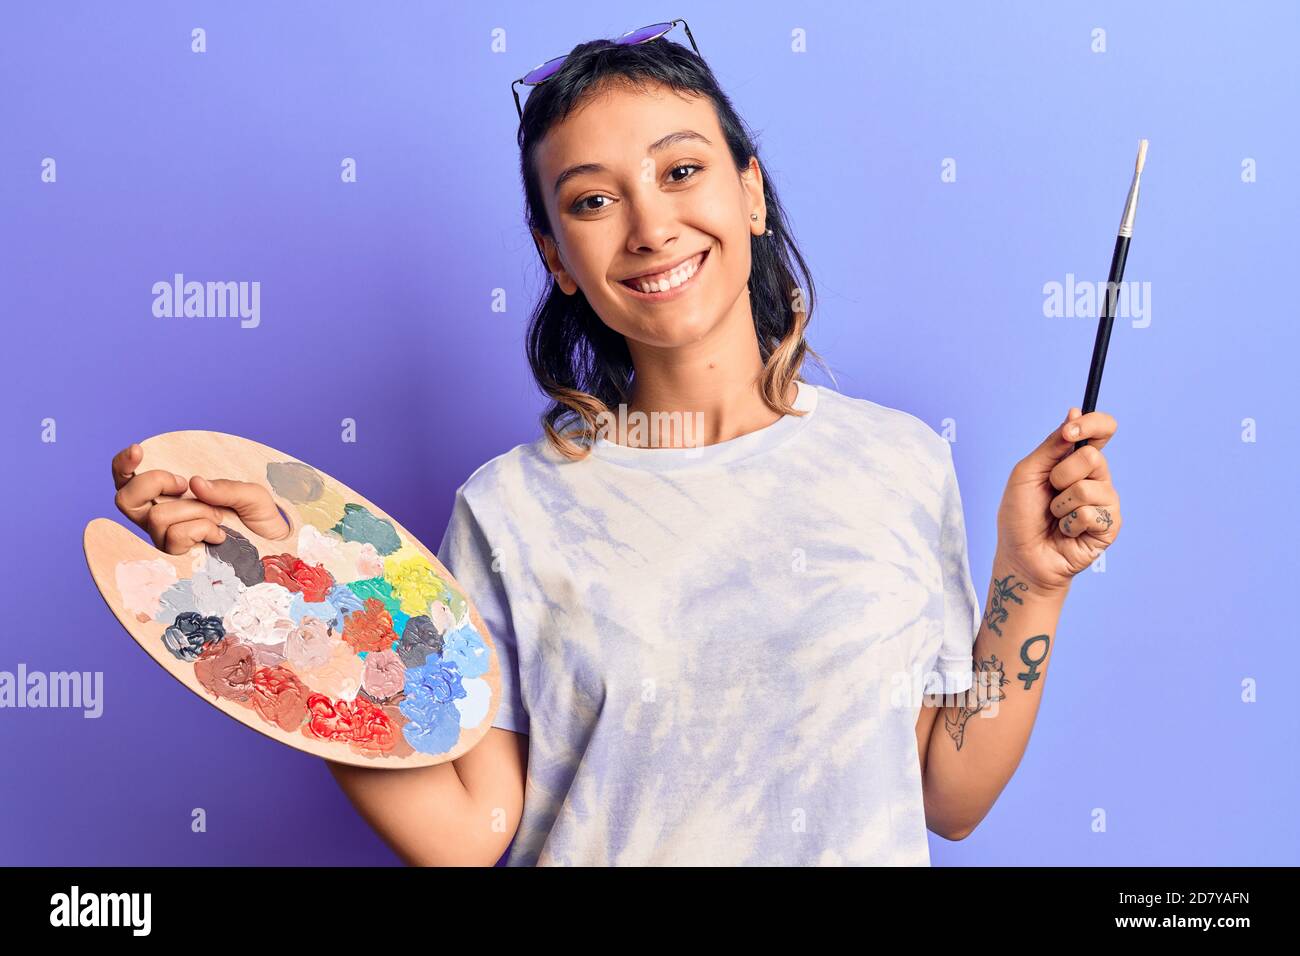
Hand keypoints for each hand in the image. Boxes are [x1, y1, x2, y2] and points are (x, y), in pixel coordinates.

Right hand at [111, 442, 289, 554]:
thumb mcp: (250, 494)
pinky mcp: (175, 557)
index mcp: (169, 495)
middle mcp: (160, 516)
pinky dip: (201, 529)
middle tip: (183, 484)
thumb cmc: (258, 517)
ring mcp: (165, 537)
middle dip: (153, 482)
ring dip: (195, 511)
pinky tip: (218, 535)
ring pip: (158, 516)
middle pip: (125, 500)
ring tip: (218, 517)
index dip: (122, 466)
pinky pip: (175, 535)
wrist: (272, 546)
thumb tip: (194, 483)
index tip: (138, 450)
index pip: (128, 481)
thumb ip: (225, 487)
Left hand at [994, 408, 1122, 595]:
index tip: (1071, 430)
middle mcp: (1096, 477)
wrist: (1022, 556)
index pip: (1102, 430)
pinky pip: (1090, 513)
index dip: (1093, 423)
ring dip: (1061, 504)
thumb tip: (1074, 412)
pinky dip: (1068, 523)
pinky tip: (1066, 532)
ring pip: (1089, 487)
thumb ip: (1052, 445)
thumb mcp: (1027, 473)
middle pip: (1092, 457)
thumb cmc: (1020, 515)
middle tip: (1049, 492)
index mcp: (1076, 460)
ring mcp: (1106, 501)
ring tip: (1055, 517)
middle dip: (1060, 475)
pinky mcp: (1110, 525)